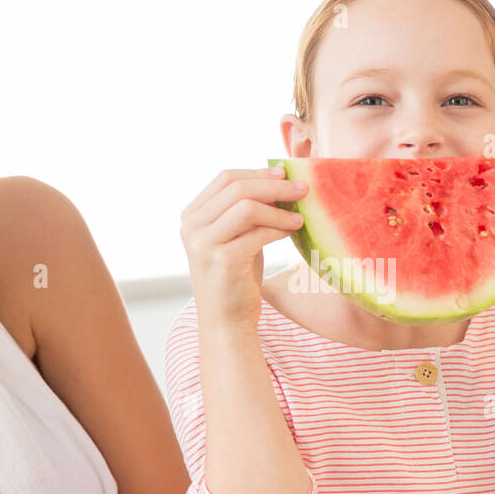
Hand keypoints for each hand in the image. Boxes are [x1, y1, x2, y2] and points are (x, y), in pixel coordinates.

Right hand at [180, 166, 305, 327]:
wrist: (227, 321)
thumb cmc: (236, 277)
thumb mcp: (237, 236)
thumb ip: (246, 210)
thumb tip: (280, 179)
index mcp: (192, 215)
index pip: (225, 178)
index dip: (258, 172)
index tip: (284, 174)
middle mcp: (191, 227)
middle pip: (237, 188)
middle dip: (274, 185)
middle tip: (303, 189)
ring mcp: (203, 243)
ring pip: (247, 207)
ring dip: (278, 209)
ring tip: (299, 217)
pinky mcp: (222, 260)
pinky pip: (257, 233)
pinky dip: (278, 229)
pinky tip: (293, 231)